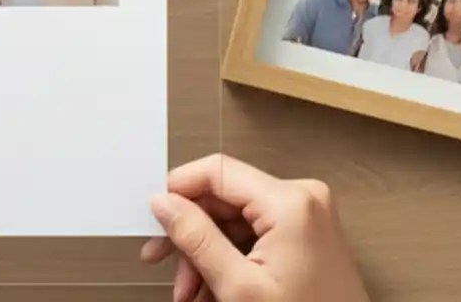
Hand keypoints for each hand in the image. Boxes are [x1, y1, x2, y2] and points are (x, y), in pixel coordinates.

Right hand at [141, 154, 368, 301]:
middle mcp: (302, 199)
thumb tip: (164, 203)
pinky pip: (253, 236)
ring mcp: (306, 216)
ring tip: (190, 293)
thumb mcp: (239, 287)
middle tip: (161, 261)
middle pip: (223, 199)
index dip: (178, 189)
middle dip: (191, 235)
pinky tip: (211, 289)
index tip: (154, 215)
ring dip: (205, 254)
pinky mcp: (305, 234)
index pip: (217, 171)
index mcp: (290, 203)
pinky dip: (229, 260)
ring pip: (233, 221)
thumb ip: (196, 238)